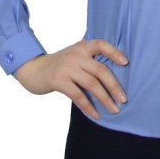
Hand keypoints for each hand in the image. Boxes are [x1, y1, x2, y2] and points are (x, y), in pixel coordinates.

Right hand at [13, 39, 128, 119]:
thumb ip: (89, 57)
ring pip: (92, 84)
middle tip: (124, 99)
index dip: (115, 52)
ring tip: (114, 109)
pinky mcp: (59, 80)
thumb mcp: (74, 54)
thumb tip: (114, 69)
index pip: (102, 44)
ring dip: (105, 99)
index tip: (126, 63)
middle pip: (100, 70)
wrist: (33, 69)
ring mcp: (67, 67)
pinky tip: (96, 114)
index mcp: (82, 46)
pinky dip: (89, 106)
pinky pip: (78, 95)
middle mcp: (76, 55)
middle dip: (114, 86)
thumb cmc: (59, 64)